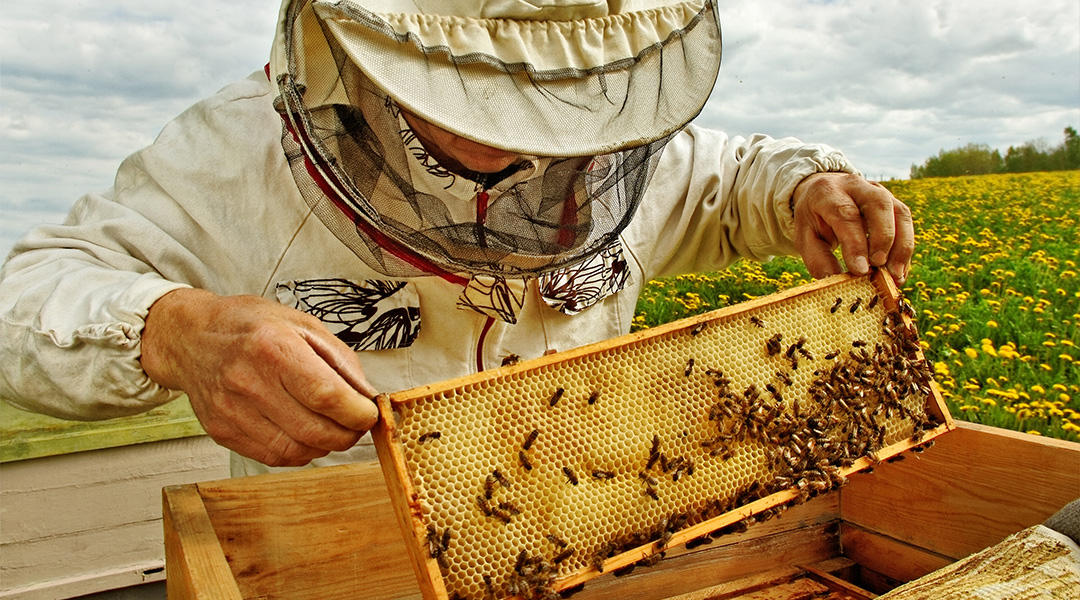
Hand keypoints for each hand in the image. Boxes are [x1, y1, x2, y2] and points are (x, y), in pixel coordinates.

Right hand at [141, 289, 378, 465]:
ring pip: (296, 450)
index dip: (357, 413)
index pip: (326, 395)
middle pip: (314, 430)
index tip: (370, 413)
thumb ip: (341, 361)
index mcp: (272, 347)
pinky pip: (274, 457)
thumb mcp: (303, 325)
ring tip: (330, 426)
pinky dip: (300, 451)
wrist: (191, 338)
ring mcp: (232, 411)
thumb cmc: (249, 326)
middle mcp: (248, 382)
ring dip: (325, 446)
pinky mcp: (222, 432)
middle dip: (348, 434)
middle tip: (356, 424)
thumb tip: (368, 397)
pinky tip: (304, 432)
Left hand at [792, 172, 913, 284]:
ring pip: (899, 212)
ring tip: (894, 275)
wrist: (824, 193)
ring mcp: (878, 191)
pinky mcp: (893, 201)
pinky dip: (905, 249)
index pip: (846, 214)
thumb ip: (819, 258)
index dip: (856, 243)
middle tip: (878, 266)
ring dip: (901, 246)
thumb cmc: (814, 218)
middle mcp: (856, 186)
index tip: (861, 270)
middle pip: (878, 204)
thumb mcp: (806, 237)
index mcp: (828, 192)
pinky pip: (905, 223)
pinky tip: (899, 271)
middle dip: (882, 238)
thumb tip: (837, 283)